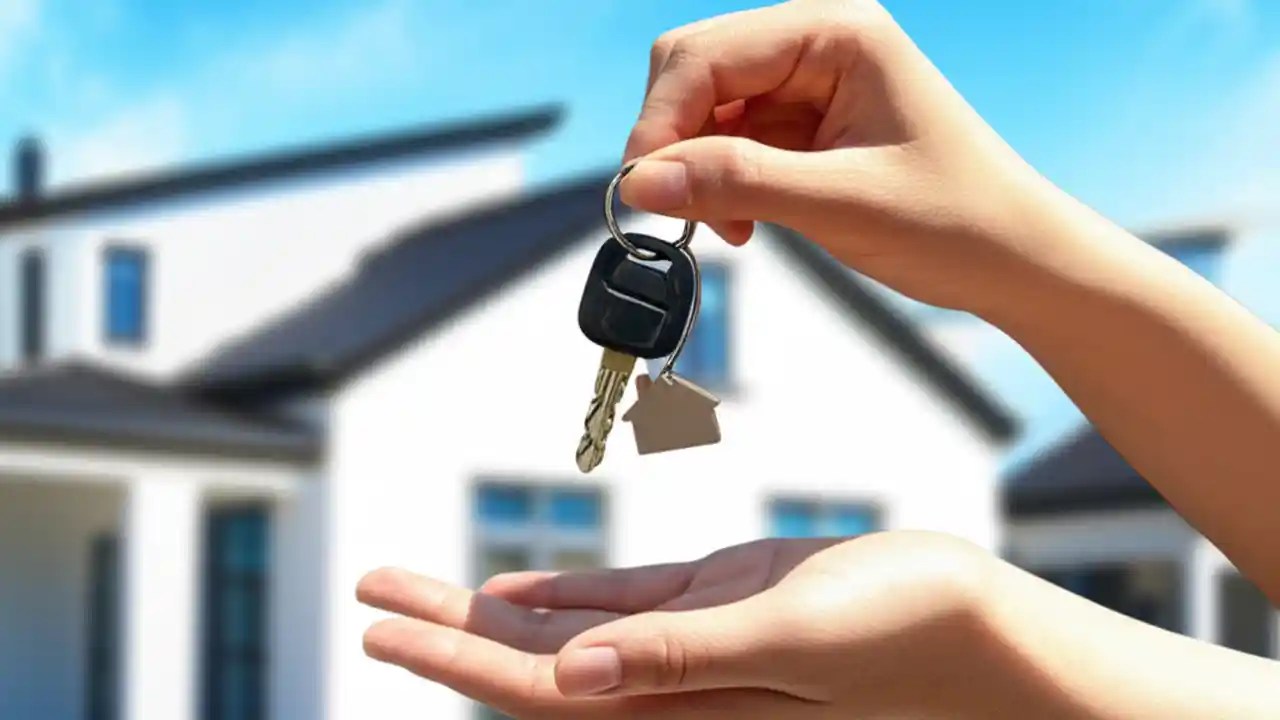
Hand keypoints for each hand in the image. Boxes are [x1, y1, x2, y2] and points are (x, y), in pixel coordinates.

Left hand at [358, 531, 1011, 718]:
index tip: (383, 629)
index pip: (542, 686)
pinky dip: (561, 596)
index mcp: (683, 699)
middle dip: (446, 633)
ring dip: (489, 612)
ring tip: (420, 592)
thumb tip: (573, 679)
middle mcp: (672, 682)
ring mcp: (692, 645)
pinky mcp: (717, 606)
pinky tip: (517, 590)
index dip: (456, 658)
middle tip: (371, 595)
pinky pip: (619, 606)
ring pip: (567, 632)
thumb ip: (683, 656)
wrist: (976, 627)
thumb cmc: (905, 630)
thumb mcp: (791, 630)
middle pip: (533, 663)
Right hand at [619, 0, 1073, 319]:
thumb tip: (637, 183)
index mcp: (837, 32)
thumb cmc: (957, 221)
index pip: (705, 56)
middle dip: (674, 142)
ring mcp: (810, 86)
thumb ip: (734, 183)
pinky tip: (744, 222)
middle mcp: (817, 46)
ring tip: (732, 226)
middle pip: (695, 73)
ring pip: (705, 113)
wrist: (1014, 261)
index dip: (660, 122)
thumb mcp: (838, 203)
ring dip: (697, 171)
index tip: (643, 192)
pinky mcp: (805, 127)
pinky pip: (730, 143)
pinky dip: (720, 183)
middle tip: (681, 211)